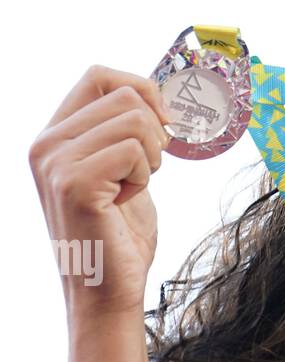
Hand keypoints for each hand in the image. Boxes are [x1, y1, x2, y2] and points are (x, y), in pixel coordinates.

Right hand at [30, 65, 170, 317]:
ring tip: (129, 188)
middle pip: (126, 95)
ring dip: (151, 157)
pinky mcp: (75, 182)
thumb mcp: (119, 166)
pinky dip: (145, 177)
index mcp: (54, 134)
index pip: (99, 75)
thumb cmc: (119, 228)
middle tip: (142, 170)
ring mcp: (56, 162)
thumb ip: (122, 129)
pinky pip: (136, 151)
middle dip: (154, 131)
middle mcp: (45, 144)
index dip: (142, 88)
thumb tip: (153, 92)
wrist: (109, 286)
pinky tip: (124, 202)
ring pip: (136, 120)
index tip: (162, 120)